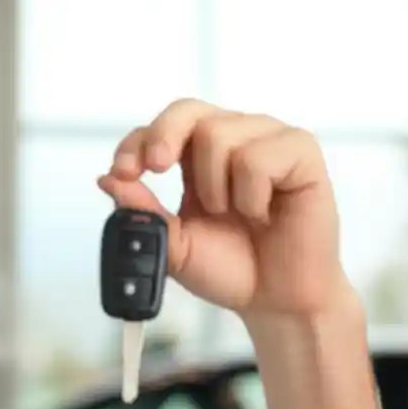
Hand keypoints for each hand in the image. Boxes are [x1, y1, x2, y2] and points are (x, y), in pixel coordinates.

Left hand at [98, 98, 356, 321]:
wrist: (275, 299)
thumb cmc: (230, 267)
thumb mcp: (172, 244)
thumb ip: (142, 212)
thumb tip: (108, 180)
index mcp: (195, 158)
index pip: (159, 129)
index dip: (136, 143)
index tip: (123, 172)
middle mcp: (230, 139)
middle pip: (186, 109)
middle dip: (163, 135)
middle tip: (157, 167)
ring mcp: (266, 141)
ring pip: (219, 133)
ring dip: (215, 186)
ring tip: (233, 213)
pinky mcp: (300, 152)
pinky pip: (258, 156)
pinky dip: (251, 194)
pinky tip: (263, 212)